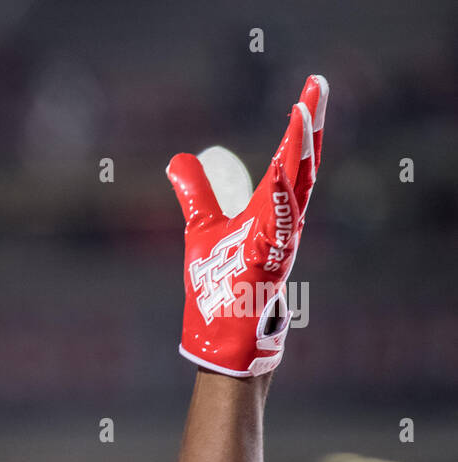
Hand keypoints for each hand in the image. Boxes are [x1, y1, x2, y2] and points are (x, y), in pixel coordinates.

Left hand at [167, 74, 328, 376]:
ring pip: (296, 193)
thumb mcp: (202, 230)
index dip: (301, 125)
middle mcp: (283, 224)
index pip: (291, 160)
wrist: (225, 338)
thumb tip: (179, 159)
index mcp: (273, 212)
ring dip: (298, 155)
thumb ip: (196, 194)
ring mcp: (278, 245)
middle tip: (318, 87)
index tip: (312, 88)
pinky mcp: (267, 268)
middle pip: (302, 167)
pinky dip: (282, 202)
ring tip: (302, 115)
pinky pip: (279, 230)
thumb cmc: (219, 287)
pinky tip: (282, 175)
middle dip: (309, 128)